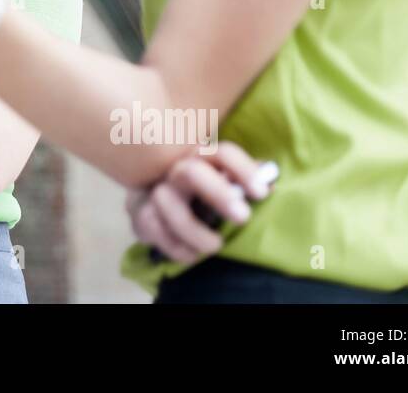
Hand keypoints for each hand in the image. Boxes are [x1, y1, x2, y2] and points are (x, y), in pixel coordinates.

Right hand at [125, 141, 271, 263]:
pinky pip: (151, 227)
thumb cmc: (200, 192)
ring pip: (165, 202)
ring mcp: (152, 188)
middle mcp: (174, 168)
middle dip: (218, 193)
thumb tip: (270, 182)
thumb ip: (243, 180)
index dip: (243, 169)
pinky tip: (191, 254)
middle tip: (243, 218)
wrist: (157, 198)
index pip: (222, 153)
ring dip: (193, 229)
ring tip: (215, 246)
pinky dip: (174, 246)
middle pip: (191, 172)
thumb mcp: (222, 182)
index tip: (261, 194)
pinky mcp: (136, 211)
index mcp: (201, 157)